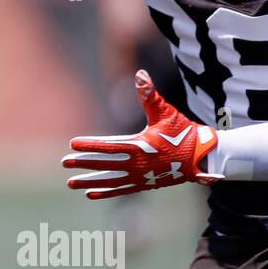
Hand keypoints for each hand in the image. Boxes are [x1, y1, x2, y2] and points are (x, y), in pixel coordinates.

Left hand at [63, 70, 220, 198]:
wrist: (203, 156)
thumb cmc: (183, 132)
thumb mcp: (165, 112)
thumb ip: (150, 95)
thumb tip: (140, 74)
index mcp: (141, 146)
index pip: (109, 146)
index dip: (91, 145)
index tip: (73, 144)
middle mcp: (138, 164)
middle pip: (105, 164)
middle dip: (84, 163)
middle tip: (64, 162)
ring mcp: (141, 176)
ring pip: (110, 180)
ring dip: (90, 181)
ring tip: (70, 183)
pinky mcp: (145, 184)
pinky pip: (122, 189)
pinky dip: (106, 192)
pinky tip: (90, 194)